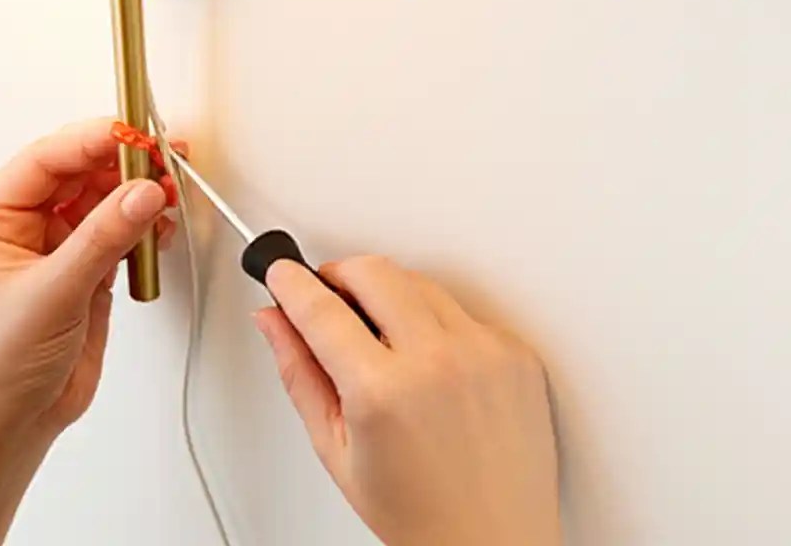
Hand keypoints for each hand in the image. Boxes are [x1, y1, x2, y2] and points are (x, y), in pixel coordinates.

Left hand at [0, 119, 176, 446]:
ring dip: (139, 193)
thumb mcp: (52, 294)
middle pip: (81, 171)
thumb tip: (141, 192)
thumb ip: (102, 238)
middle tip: (164, 158)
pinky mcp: (88, 270)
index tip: (135, 135)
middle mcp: (26, 226)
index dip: (92, 141)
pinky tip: (160, 227)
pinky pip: (121, 231)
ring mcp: (59, 247)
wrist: (14, 422)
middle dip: (124, 163)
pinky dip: (145, 226)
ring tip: (168, 192)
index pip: (47, 159)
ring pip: (105, 199)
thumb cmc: (0, 364)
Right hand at [257, 257, 560, 545]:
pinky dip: (437, 325)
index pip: (321, 308)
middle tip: (327, 296)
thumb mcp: (336, 450)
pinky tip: (429, 365)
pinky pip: (462, 312)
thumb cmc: (419, 514)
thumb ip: (299, 374)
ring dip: (389, 295)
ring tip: (380, 342)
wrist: (493, 541)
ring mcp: (484, 353)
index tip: (282, 274)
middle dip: (340, 274)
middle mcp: (439, 362)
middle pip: (374, 271)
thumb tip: (275, 321)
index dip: (292, 283)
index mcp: (384, 392)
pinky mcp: (516, 353)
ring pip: (420, 282)